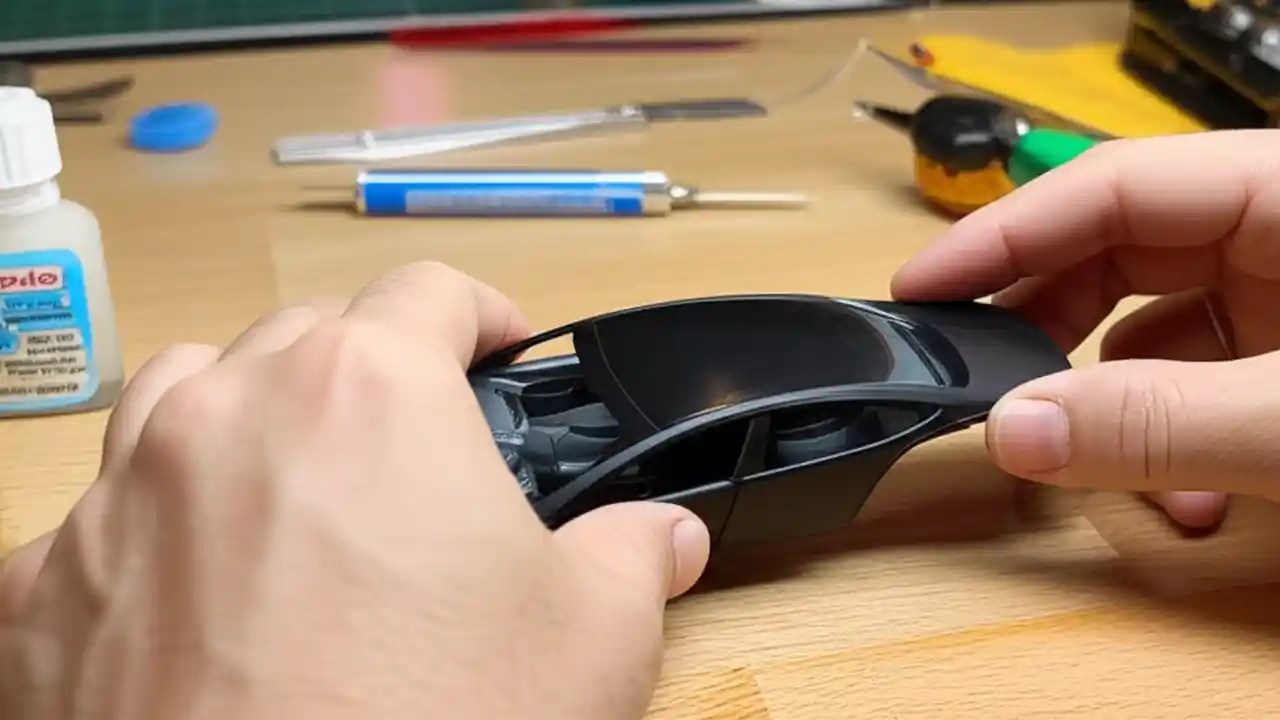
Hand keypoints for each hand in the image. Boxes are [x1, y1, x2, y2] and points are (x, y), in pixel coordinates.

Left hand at [0, 261, 709, 719]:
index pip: (430, 293)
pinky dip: (150, 530)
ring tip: (297, 489)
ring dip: (245, 418)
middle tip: (413, 448)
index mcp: (367, 395)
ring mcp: (123, 498)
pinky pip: (95, 518)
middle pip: (305, 335)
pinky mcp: (43, 594)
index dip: (481, 313)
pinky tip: (195, 592)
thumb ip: (634, 555)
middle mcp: (229, 416)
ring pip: (186, 397)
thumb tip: (661, 536)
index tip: (498, 346)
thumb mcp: (592, 639)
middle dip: (366, 372)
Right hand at [890, 130, 1279, 531]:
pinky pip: (1211, 379)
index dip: (1003, 235)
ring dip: (1117, 403)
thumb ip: (1159, 423)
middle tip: (971, 375)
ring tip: (1087, 464)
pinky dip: (1178, 437)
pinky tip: (1185, 500)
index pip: (1109, 185)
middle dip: (1045, 326)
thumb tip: (1012, 432)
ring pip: (1163, 326)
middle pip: (1124, 252)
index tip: (918, 290)